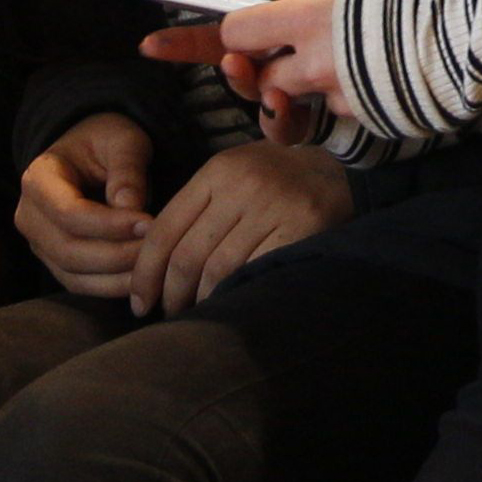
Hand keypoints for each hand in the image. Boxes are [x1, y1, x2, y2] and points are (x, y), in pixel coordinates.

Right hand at [13, 113, 155, 296]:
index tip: (149, 223)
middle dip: (116, 255)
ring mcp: (39, 244)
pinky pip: (81, 285)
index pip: (68, 213)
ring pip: (74, 275)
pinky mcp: (55, 263)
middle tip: (157, 248)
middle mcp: (29, 217)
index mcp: (37, 179)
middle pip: (68, 250)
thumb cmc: (106, 143)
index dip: (109, 225)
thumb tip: (131, 209)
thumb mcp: (122, 141)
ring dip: (116, 277)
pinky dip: (111, 287)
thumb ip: (127, 170)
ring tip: (155, 265)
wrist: (90, 155)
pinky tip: (142, 278)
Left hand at [133, 138, 351, 315]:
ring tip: (196, 315)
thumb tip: (156, 262)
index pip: (164, 228)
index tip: (139, 301)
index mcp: (217, 171)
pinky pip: (256, 270)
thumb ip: (200, 207)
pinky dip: (236, 293)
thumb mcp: (235, 174)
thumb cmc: (278, 177)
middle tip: (167, 316)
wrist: (342, 166)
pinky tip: (229, 306)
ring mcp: (273, 206)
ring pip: (219, 268)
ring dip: (201, 300)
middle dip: (170, 294)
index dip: (145, 271)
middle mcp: (241, 185)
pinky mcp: (301, 226)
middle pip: (187, 254)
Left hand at [207, 0, 356, 140]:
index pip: (235, 33)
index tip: (226, 26)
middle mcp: (316, 66)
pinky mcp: (371, 119)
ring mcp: (343, 98)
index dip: (233, 28)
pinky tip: (367, 68)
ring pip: (297, 99)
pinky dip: (342, 93)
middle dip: (262, 65)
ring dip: (300, 83)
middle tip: (281, 41)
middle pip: (260, 78)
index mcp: (308, 19)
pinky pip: (338, 111)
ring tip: (331, 51)